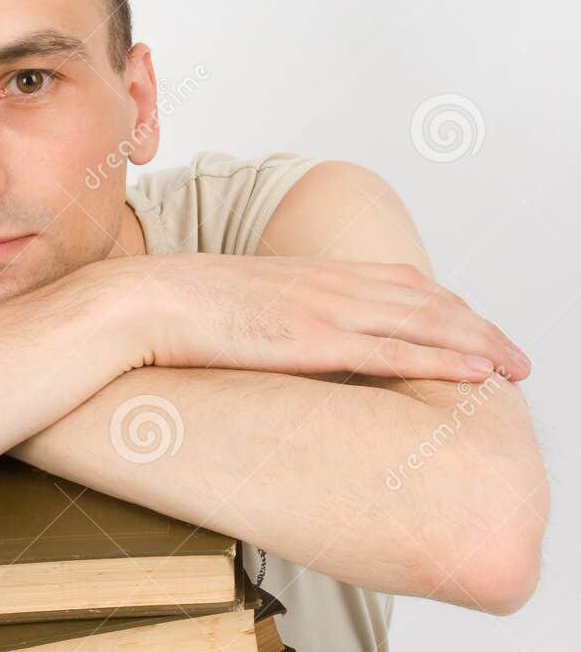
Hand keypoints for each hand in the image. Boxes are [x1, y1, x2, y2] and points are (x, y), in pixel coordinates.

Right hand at [107, 253, 529, 382]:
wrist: (132, 305)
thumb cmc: (163, 317)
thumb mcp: (224, 316)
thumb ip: (258, 329)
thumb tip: (262, 354)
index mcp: (307, 277)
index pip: (397, 287)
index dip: (444, 310)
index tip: (473, 334)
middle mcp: (327, 286)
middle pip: (426, 302)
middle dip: (478, 330)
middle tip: (519, 359)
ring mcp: (324, 310)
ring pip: (424, 323)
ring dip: (479, 345)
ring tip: (516, 369)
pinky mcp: (313, 340)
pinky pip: (394, 351)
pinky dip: (442, 360)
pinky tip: (475, 374)